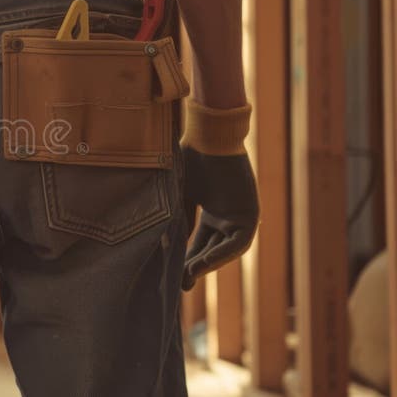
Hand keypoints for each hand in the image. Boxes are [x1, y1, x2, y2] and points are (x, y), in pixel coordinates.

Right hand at [181, 147, 258, 289]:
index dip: (185, 257)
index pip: (198, 240)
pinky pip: (237, 242)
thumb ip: (179, 221)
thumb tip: (170, 248)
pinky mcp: (251, 213)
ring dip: (208, 265)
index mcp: (211, 209)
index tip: (171, 274)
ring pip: (225, 249)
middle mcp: (226, 214)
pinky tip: (201, 265)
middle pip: (210, 248)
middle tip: (180, 286)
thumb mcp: (180, 195)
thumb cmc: (191, 158)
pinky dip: (220, 255)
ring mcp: (240, 214)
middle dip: (195, 267)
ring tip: (188, 278)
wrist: (209, 136)